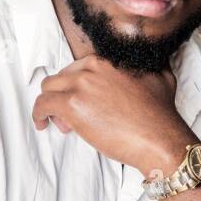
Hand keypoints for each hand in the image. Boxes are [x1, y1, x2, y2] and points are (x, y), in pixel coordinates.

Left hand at [31, 54, 194, 173]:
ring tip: (65, 124)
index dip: (78, 87)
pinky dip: (39, 115)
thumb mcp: (162, 78)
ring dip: (52, 105)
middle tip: (74, 116)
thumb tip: (158, 61)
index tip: (83, 101)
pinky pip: (42, 105)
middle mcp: (92, 68)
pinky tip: (43, 125)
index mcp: (108, 61)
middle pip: (61, 77)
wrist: (159, 139)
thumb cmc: (161, 115)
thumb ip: (153, 66)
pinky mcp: (71, 105)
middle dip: (64, 96)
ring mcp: (80, 86)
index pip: (78, 68)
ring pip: (48, 89)